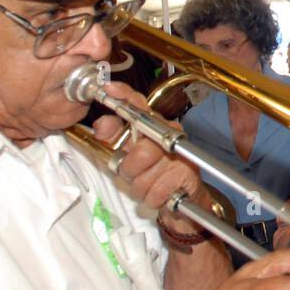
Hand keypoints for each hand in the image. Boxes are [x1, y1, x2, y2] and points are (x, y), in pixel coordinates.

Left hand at [92, 81, 206, 236]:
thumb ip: (113, 138)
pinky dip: (152, 198)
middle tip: (135, 174)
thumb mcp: (128, 156)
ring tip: (148, 185)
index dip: (123, 96)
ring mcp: (181, 153)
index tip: (108, 90)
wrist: (184, 199)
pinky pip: (156, 191)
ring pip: (145, 175)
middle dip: (131, 171)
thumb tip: (101, 124)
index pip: (138, 105)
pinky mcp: (187, 174)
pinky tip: (158, 194)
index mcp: (154, 125)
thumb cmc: (154, 174)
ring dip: (141, 187)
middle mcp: (170, 134)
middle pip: (140, 152)